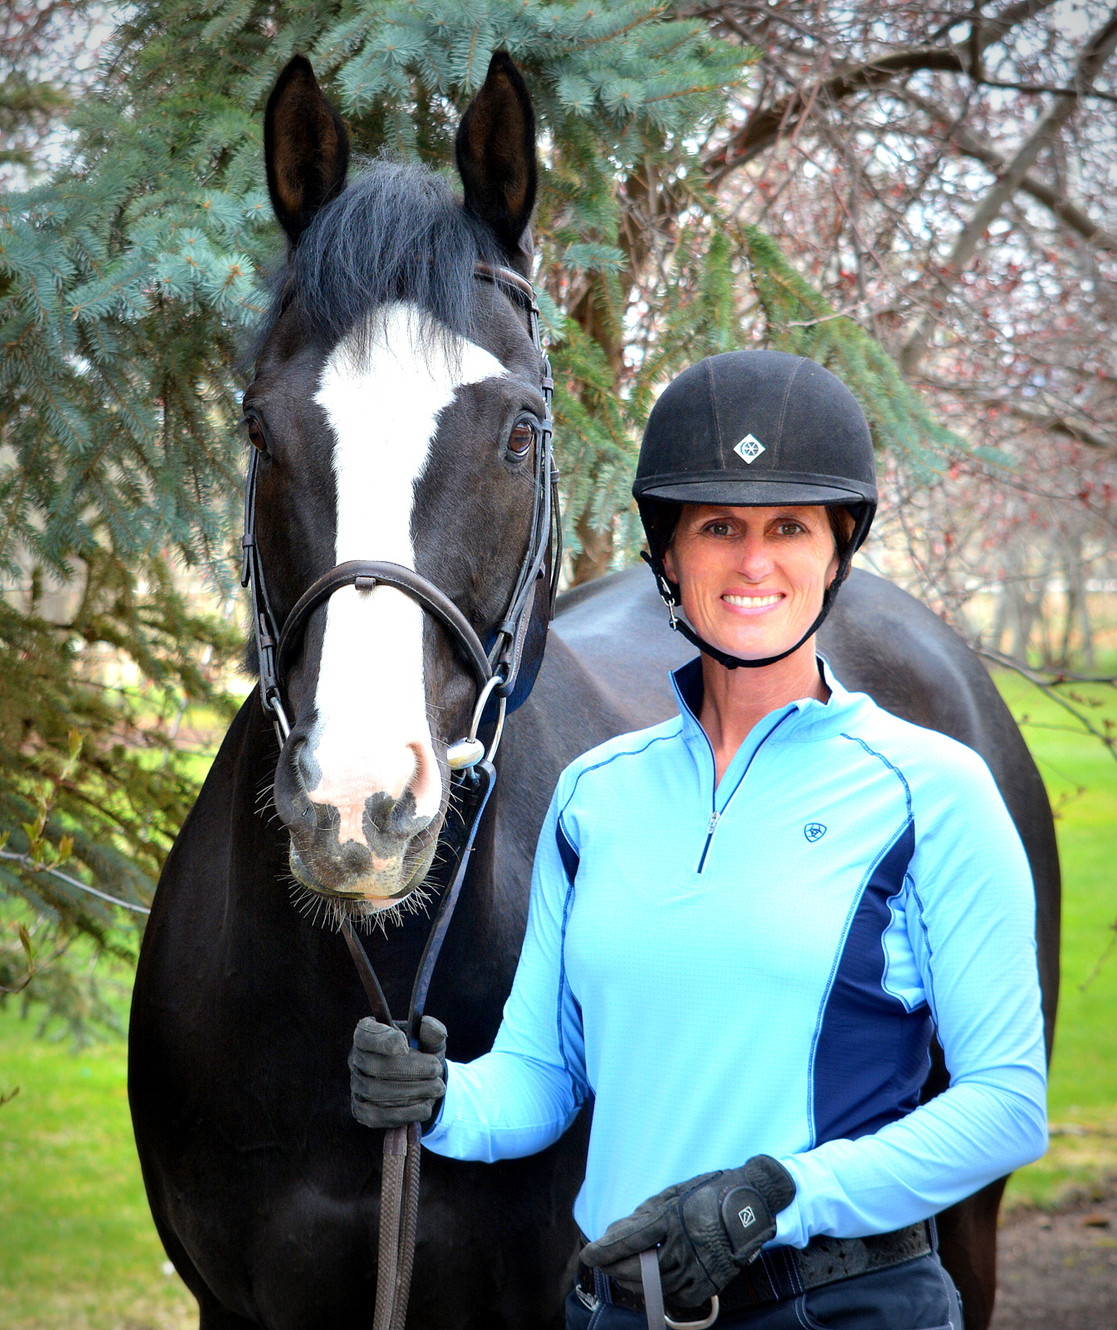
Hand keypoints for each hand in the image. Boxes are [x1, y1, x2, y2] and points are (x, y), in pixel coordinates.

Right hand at [349, 1016, 446, 1129]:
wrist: (421, 1080)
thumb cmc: (422, 1053)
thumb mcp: (429, 1039)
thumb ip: (432, 1031)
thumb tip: (431, 1027)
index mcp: (368, 1033)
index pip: (365, 1034)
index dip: (382, 1041)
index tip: (404, 1045)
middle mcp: (356, 1059)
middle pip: (374, 1066)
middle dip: (409, 1069)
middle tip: (436, 1070)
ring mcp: (356, 1086)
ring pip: (376, 1092)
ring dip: (411, 1091)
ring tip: (438, 1088)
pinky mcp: (361, 1110)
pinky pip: (377, 1116)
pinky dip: (404, 1113)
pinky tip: (425, 1107)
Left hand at [581, 1156, 795, 1307]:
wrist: (751, 1205)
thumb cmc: (707, 1194)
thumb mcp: (673, 1194)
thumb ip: (644, 1214)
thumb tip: (614, 1232)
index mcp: (676, 1216)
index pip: (633, 1238)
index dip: (607, 1249)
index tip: (588, 1255)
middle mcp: (687, 1243)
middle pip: (642, 1266)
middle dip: (616, 1268)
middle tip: (603, 1265)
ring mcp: (700, 1266)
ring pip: (657, 1285)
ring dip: (635, 1282)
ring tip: (622, 1274)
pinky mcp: (711, 1283)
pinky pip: (679, 1297)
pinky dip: (660, 1293)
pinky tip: (651, 1284)